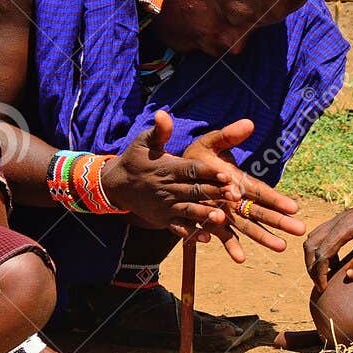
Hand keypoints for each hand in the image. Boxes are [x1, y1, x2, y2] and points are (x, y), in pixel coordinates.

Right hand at [103, 111, 240, 237]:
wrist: (116, 184)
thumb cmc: (135, 159)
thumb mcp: (143, 141)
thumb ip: (158, 131)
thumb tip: (163, 114)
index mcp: (167, 168)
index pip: (191, 170)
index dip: (208, 171)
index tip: (225, 172)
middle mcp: (167, 188)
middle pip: (195, 191)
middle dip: (215, 193)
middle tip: (235, 195)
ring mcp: (165, 206)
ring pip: (188, 211)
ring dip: (205, 215)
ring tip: (222, 218)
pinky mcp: (164, 219)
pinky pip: (179, 228)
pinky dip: (192, 234)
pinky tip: (207, 238)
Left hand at [181, 119, 305, 262]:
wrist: (173, 174)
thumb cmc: (196, 157)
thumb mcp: (211, 143)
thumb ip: (228, 135)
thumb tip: (249, 123)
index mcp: (239, 181)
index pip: (261, 191)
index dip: (276, 199)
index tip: (294, 207)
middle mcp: (236, 200)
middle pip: (261, 212)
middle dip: (280, 221)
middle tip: (301, 230)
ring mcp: (225, 213)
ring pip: (247, 227)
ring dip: (263, 237)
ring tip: (281, 248)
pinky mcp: (211, 222)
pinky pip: (222, 236)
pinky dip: (231, 247)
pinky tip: (240, 259)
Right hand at [304, 184, 352, 289]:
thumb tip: (348, 275)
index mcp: (345, 227)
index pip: (323, 252)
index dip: (320, 272)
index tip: (324, 287)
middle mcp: (336, 221)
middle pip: (311, 245)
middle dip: (311, 267)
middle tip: (320, 284)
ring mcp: (337, 219)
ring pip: (312, 239)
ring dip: (313, 258)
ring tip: (324, 274)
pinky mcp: (340, 219)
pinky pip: (320, 235)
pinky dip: (319, 250)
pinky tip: (334, 261)